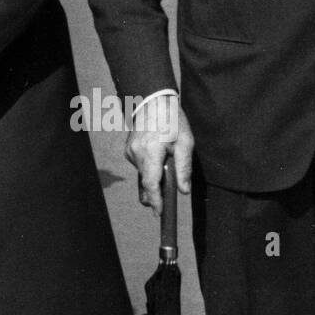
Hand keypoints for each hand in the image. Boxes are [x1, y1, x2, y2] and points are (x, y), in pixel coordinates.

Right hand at [125, 94, 194, 214]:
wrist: (152, 101)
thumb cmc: (172, 119)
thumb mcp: (185, 142)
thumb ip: (184, 168)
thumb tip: (183, 191)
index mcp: (151, 150)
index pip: (150, 183)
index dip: (155, 201)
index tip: (160, 213)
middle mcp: (136, 153)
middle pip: (146, 183)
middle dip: (155, 194)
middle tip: (165, 201)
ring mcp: (130, 152)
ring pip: (143, 175)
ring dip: (154, 179)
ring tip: (166, 166)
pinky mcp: (128, 150)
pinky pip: (140, 166)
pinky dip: (149, 169)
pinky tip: (158, 159)